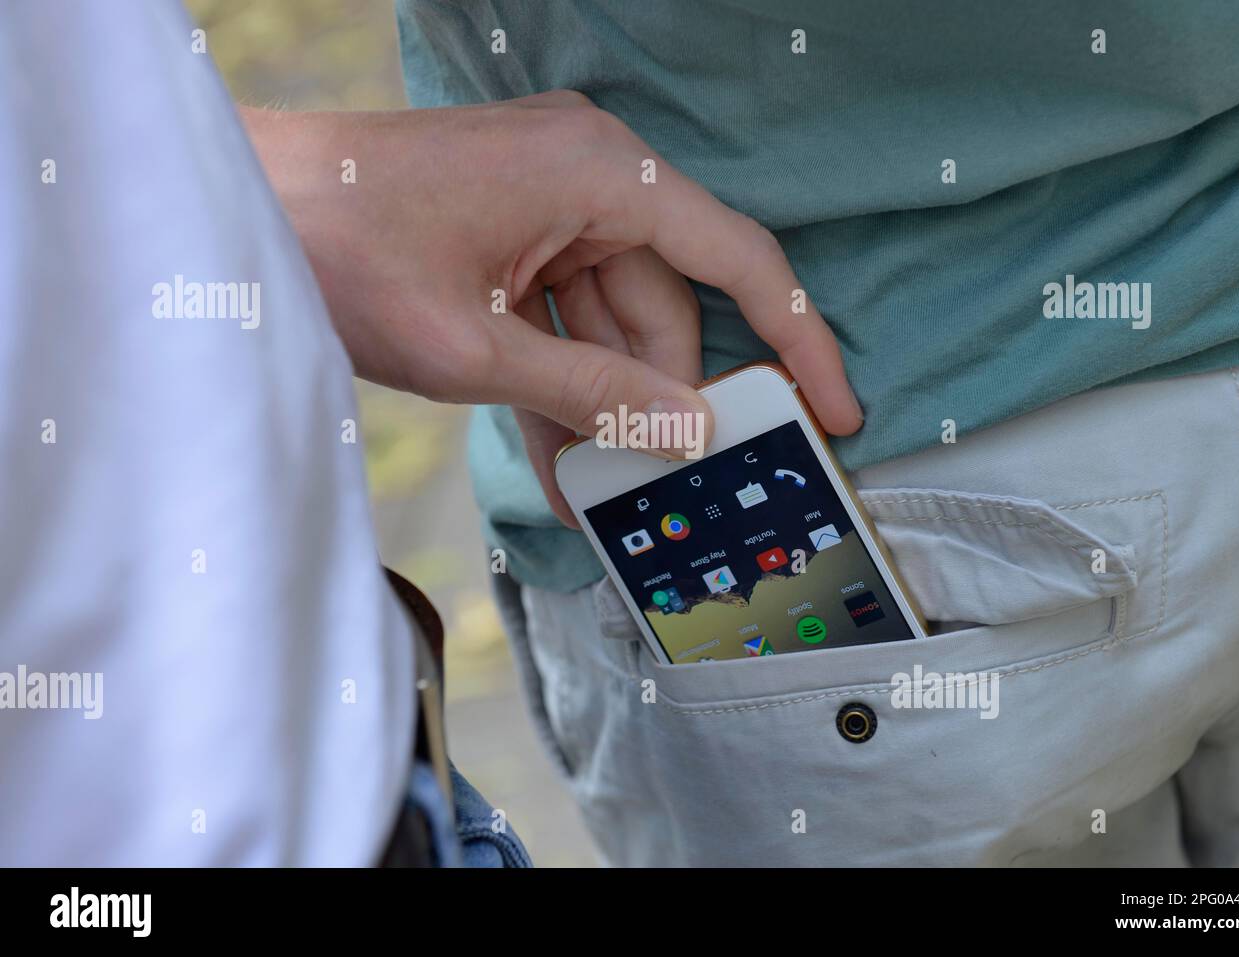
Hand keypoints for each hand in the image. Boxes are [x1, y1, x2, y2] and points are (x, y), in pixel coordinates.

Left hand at [242, 92, 861, 524]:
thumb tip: (687, 436)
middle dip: (662, 403)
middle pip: (666, 307)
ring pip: (612, 325)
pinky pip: (562, 320)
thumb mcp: (477, 347)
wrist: (234, 213)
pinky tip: (564, 459)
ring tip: (602, 493)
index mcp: (599, 172)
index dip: (797, 338)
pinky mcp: (512, 237)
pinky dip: (562, 383)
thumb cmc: (339, 251)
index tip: (832, 408)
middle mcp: (587, 175)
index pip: (736, 258)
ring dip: (605, 407)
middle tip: (668, 488)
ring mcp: (546, 205)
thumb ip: (592, 393)